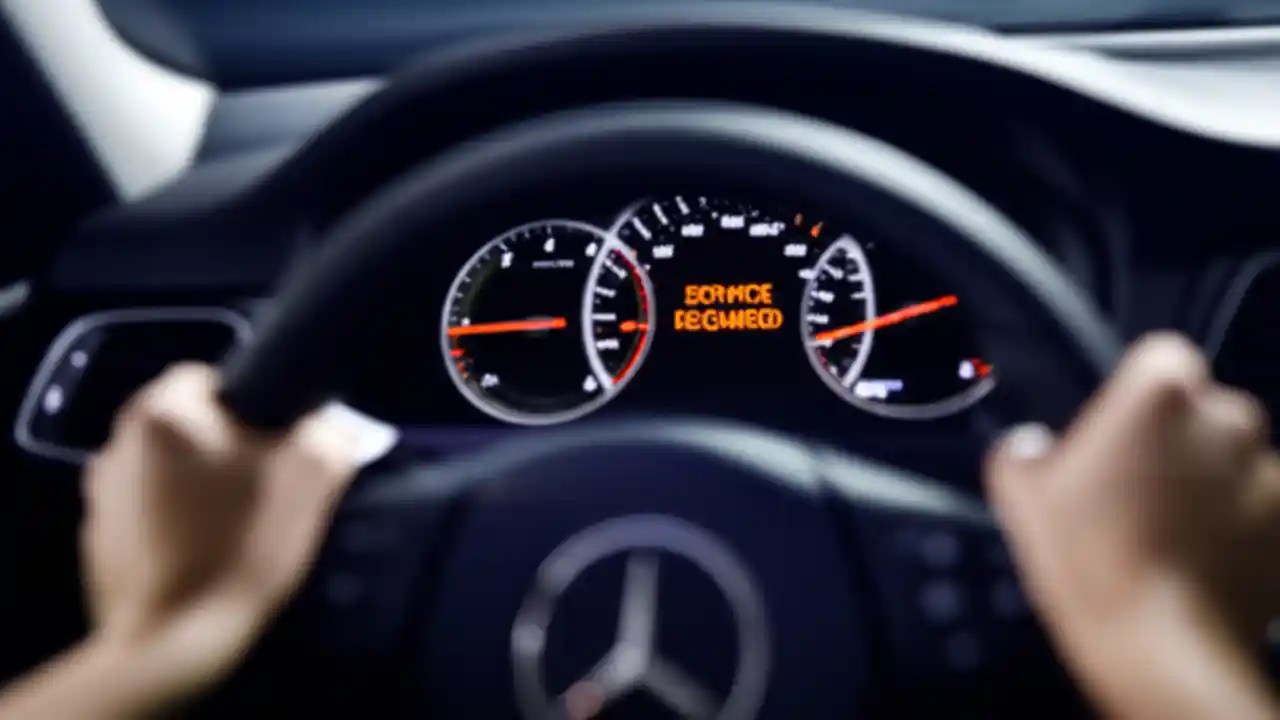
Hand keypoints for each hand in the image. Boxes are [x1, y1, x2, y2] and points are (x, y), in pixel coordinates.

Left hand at [80, 363, 358, 703]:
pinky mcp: (95, 535)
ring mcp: (99, 489)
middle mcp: (119, 437)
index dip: (253, 406)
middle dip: (222, 445)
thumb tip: (332, 423)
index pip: (212, 377)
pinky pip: (145, 509)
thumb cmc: (244, 543)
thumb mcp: (314, 475)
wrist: (177, 638)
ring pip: (166, 467)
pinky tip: (199, 550)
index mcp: (164, 409)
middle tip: (262, 484)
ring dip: (193, 482)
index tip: (277, 443)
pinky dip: (170, 520)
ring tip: (230, 523)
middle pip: (187, 424)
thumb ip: (329, 431)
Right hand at [986, 334, 1279, 718]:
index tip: (1117, 433)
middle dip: (1173, 443)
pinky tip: (1194, 558)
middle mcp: (1227, 415)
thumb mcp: (1020, 494)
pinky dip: (1236, 526)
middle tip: (1131, 491)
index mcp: (1160, 388)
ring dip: (1206, 485)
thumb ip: (1021, 450)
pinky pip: (1259, 507)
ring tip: (1163, 534)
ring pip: (1231, 461)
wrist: (1159, 646)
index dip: (1135, 397)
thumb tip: (1030, 446)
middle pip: (1200, 410)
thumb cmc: (1091, 561)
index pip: (1157, 358)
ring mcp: (1268, 469)